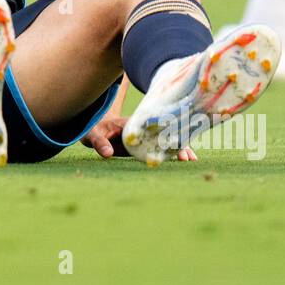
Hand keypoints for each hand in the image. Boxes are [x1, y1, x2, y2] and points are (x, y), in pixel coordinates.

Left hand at [80, 113, 199, 160]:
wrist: (97, 126)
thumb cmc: (94, 129)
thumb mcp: (93, 134)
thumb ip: (99, 143)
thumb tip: (107, 154)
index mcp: (132, 124)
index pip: (152, 129)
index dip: (164, 136)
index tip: (174, 146)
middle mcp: (143, 128)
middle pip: (164, 134)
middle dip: (177, 144)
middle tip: (188, 158)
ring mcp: (146, 135)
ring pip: (166, 140)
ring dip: (179, 148)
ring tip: (191, 160)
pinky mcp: (146, 142)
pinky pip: (162, 146)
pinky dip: (173, 152)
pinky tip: (185, 159)